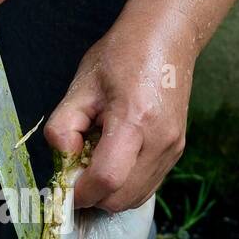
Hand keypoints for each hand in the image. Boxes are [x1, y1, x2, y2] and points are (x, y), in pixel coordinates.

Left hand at [45, 12, 196, 211]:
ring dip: (110, 192)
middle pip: (121, 199)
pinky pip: (146, 186)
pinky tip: (114, 157)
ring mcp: (173, 149)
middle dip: (94, 195)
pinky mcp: (176, 152)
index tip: (65, 183)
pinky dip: (125, 184)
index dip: (81, 191)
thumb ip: (63, 126)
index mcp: (135, 120)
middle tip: (77, 171)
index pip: (106, 179)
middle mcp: (160, 141)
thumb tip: (64, 159)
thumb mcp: (81, 86)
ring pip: (135, 199)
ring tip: (97, 159)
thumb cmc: (123, 56)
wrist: (166, 40)